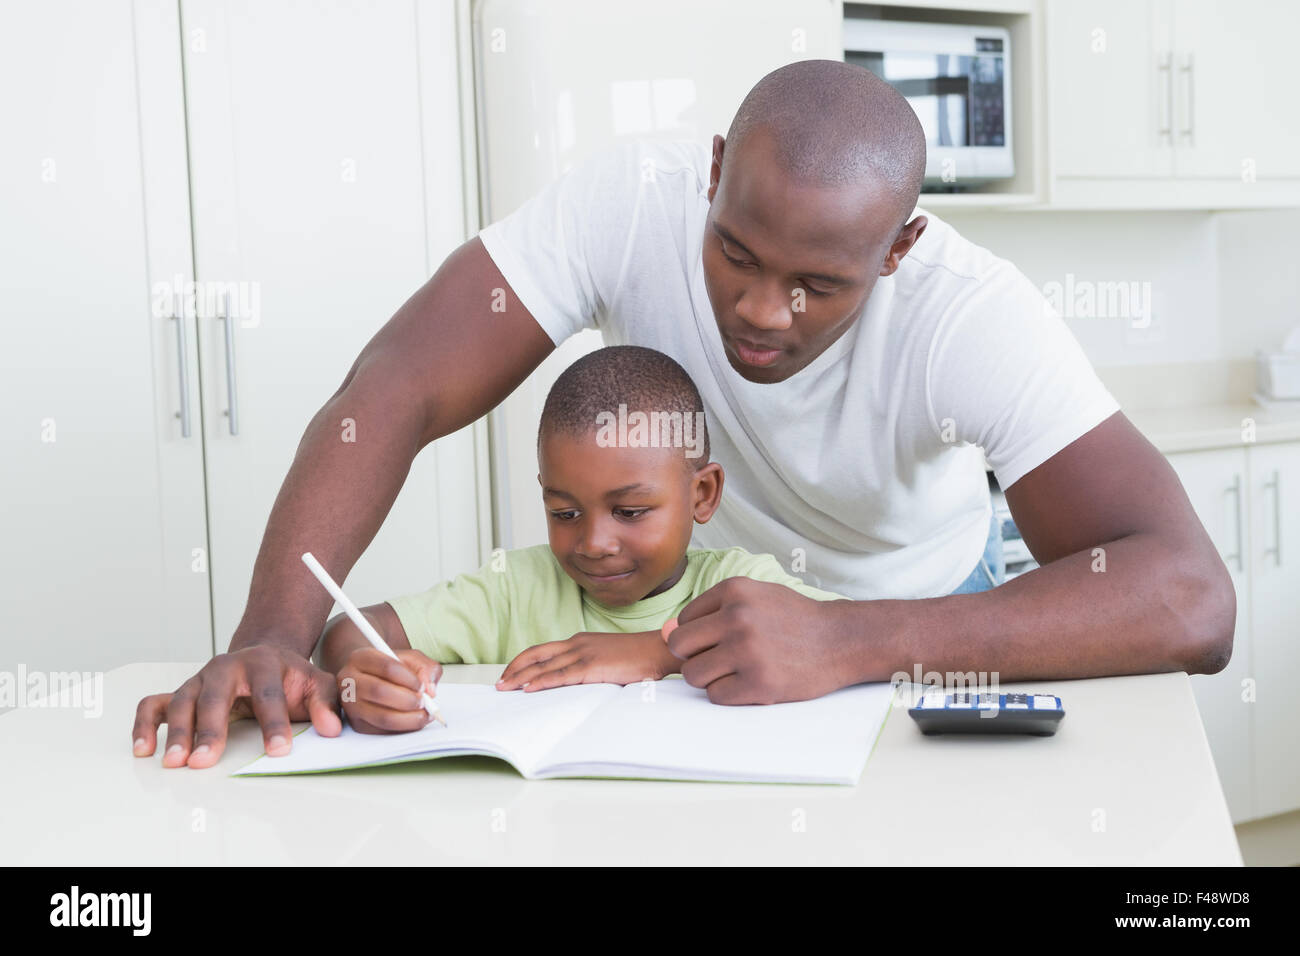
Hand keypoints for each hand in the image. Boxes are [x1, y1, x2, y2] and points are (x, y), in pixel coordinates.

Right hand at [132, 645, 342, 768]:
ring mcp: (200, 680)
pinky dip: (145, 724)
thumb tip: (332, 729)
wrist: (265, 656)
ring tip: (173, 762)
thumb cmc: (290, 676)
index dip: (274, 723)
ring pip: (182, 702)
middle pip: (214, 697)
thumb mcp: (318, 683)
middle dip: (210, 730)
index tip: (279, 750)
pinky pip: (154, 704)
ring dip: (176, 732)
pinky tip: (144, 748)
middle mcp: (226, 668)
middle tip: (205, 761)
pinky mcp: (182, 692)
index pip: (268, 695)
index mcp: (263, 663)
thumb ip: (326, 703)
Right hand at [336, 648, 441, 733]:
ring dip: (409, 718)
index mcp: (361, 658)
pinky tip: (414, 721)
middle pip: (380, 691)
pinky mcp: (357, 724)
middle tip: (424, 702)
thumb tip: (430, 690)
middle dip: (409, 699)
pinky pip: (383, 731)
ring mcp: (350, 705)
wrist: (372, 679)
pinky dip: (403, 728)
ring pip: (382, 716)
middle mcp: (349, 680)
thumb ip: (426, 668)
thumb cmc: (392, 669)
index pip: (387, 666)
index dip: (409, 678)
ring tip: (423, 713)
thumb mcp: (411, 660)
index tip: (422, 685)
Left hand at [495, 631, 677, 691]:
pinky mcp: (591, 666)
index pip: (543, 650)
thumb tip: (575, 682)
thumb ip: (590, 666)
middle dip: (514, 669)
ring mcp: (583, 653)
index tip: (510, 674)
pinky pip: (560, 675)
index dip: (523, 662)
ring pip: (543, 666)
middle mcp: (577, 643)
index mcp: (580, 640)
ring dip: (521, 678)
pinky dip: (541, 681)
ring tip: (505, 688)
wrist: (658, 649)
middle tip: (499, 683)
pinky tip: (529, 688)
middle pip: (536, 654)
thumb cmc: (638, 657)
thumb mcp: (607, 658)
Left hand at [666, 577, 854, 704]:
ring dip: (711, 678)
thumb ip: (710, 612)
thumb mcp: (754, 598)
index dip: (699, 635)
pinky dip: (729, 694)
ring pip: (693, 675)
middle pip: (679, 646)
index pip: (683, 620)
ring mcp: (747, 651)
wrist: (841, 640)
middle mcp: (737, 617)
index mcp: (734, 590)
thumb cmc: (794, 619)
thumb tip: (664, 632)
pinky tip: (752, 683)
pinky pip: (716, 696)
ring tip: (738, 671)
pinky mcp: (758, 684)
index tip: (724, 638)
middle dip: (694, 656)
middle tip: (722, 659)